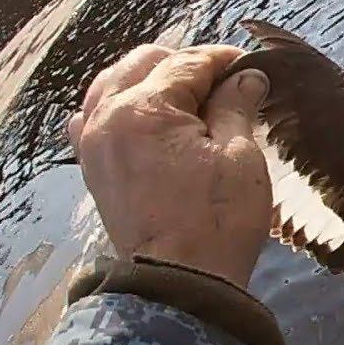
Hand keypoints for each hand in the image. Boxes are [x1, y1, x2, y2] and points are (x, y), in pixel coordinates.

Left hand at [67, 44, 271, 286]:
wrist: (179, 283)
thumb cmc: (216, 221)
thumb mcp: (239, 156)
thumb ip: (236, 106)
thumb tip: (247, 77)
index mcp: (145, 108)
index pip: (188, 64)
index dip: (224, 60)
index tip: (250, 67)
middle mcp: (107, 116)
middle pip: (145, 63)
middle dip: (186, 65)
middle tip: (224, 83)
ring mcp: (93, 142)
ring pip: (114, 83)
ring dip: (151, 80)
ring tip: (188, 97)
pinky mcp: (93, 167)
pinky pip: (94, 118)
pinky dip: (118, 108)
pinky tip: (141, 118)